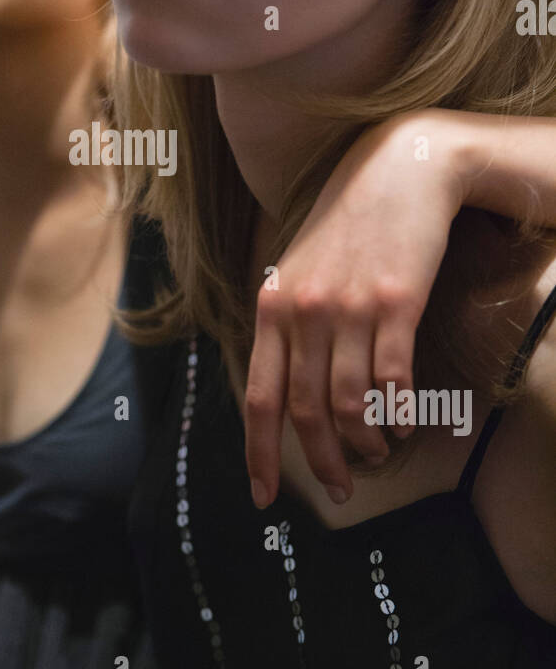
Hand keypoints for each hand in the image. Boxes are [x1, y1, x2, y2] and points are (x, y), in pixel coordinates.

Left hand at [245, 112, 465, 507]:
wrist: (398, 170)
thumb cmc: (347, 225)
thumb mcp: (298, 269)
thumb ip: (286, 325)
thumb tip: (284, 392)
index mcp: (272, 307)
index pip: (258, 397)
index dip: (260, 454)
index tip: (265, 497)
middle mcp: (303, 312)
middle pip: (305, 412)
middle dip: (321, 462)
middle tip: (341, 489)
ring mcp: (349, 308)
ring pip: (350, 405)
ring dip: (366, 443)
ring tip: (378, 452)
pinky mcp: (396, 303)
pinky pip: (394, 380)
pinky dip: (401, 413)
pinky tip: (409, 423)